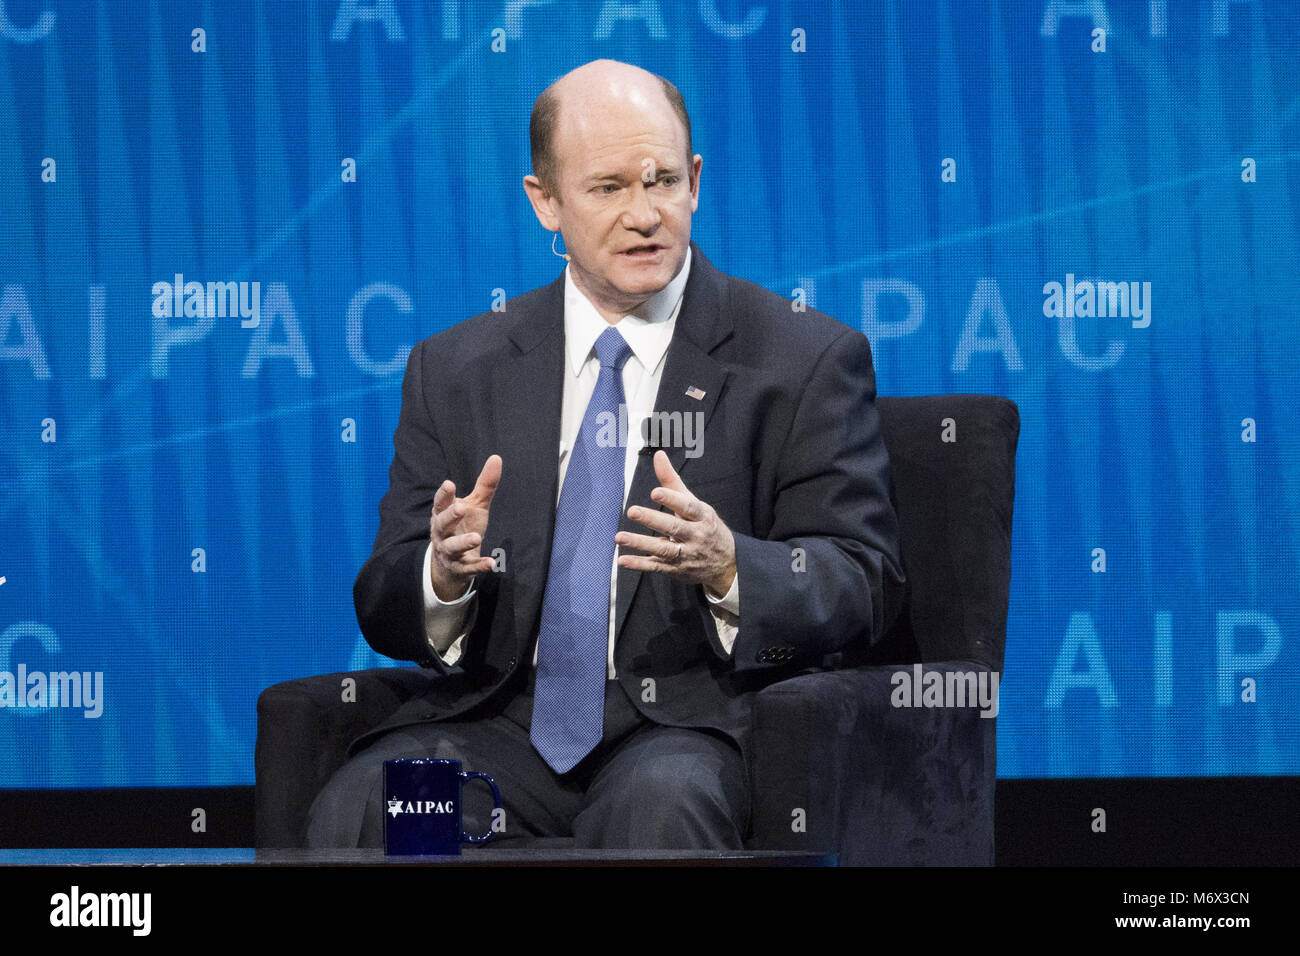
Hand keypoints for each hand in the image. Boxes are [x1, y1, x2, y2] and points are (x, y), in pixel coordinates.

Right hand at [429, 454, 500, 600]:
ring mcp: (449, 552)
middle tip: (461, 508)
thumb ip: (484, 485)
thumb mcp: (474, 506)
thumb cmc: (462, 527)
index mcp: (443, 515)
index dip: (444, 495)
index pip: (440, 503)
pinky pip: (468, 568)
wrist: (450, 565)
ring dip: (463, 542)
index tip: (449, 484)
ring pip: (452, 548)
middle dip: (450, 516)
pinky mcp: (459, 569)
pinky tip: (491, 563)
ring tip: (477, 537)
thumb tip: (497, 457)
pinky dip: (479, 566)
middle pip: (442, 524)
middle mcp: (442, 533)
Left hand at [616, 451, 736, 595]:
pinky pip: (656, 566)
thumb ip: (672, 481)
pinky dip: (639, 564)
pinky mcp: (676, 569)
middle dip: (652, 520)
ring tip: (620, 537)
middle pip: (673, 527)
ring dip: (641, 544)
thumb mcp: (694, 503)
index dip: (672, 499)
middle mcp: (695, 535)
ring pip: (663, 549)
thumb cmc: (705, 526)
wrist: (727, 562)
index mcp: (701, 516)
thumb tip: (658, 455)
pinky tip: (623, 559)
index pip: (687, 507)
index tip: (655, 492)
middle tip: (632, 511)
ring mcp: (685, 554)